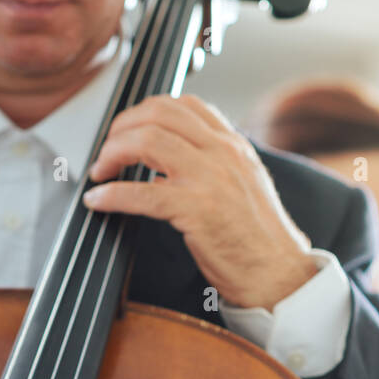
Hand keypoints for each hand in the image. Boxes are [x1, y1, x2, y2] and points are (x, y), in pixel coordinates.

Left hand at [83, 94, 318, 309]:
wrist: (279, 273)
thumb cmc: (259, 240)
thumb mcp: (240, 187)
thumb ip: (207, 170)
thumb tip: (159, 174)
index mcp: (233, 145)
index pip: (184, 104)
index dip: (145, 112)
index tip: (126, 131)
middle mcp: (222, 152)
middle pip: (159, 113)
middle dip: (122, 128)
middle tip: (106, 152)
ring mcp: (210, 178)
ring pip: (147, 141)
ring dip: (112, 154)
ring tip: (101, 172)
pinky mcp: (197, 209)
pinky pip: (143, 192)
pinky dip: (112, 194)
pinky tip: (99, 202)